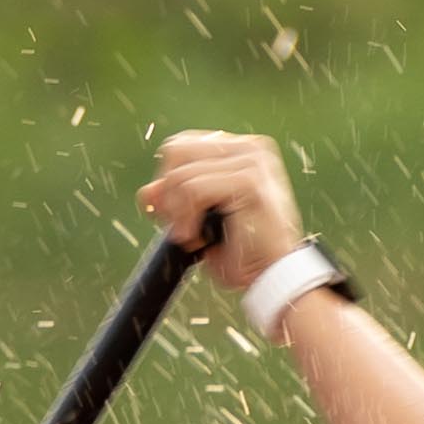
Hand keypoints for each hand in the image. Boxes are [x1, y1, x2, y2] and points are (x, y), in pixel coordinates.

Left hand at [144, 127, 300, 293]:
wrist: (275, 277)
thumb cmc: (243, 252)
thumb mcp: (199, 222)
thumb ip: (174, 201)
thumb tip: (148, 192)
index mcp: (242, 150)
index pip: (181, 147)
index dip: (166, 180)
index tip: (171, 215)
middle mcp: (250, 148)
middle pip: (175, 151)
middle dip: (167, 194)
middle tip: (180, 228)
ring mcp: (252, 161)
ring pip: (180, 175)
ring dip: (177, 214)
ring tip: (194, 239)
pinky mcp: (250, 181)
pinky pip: (193, 190)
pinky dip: (186, 219)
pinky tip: (198, 239)